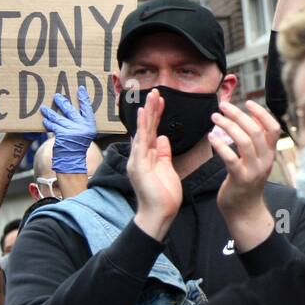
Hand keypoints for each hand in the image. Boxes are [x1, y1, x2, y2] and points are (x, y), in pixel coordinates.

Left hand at [40, 85, 97, 173]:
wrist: (73, 161)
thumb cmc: (77, 146)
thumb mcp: (84, 134)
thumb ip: (80, 123)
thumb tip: (68, 109)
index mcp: (90, 125)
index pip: (87, 109)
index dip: (84, 98)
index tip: (80, 89)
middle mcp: (83, 127)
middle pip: (71, 111)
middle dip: (62, 102)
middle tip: (56, 96)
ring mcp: (73, 131)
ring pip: (59, 118)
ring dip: (50, 113)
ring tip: (43, 108)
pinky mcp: (64, 135)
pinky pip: (54, 126)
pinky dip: (49, 123)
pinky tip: (45, 120)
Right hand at [126, 89, 182, 240]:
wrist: (160, 213)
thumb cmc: (164, 194)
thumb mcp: (167, 168)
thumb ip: (164, 153)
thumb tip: (163, 138)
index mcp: (147, 155)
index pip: (152, 130)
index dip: (156, 115)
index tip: (161, 100)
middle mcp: (140, 155)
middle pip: (146, 127)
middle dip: (151, 109)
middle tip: (155, 91)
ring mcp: (138, 159)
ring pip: (143, 131)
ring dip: (148, 113)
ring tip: (151, 96)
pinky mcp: (139, 165)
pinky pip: (141, 142)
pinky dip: (142, 127)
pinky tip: (143, 114)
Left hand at [213, 101, 280, 219]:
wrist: (245, 211)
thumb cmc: (247, 182)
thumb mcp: (257, 160)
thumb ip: (257, 140)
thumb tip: (253, 116)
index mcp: (270, 154)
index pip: (273, 128)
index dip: (262, 113)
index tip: (248, 102)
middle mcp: (265, 161)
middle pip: (256, 131)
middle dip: (238, 115)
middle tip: (223, 106)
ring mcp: (254, 170)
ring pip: (244, 141)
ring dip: (228, 126)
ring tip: (215, 118)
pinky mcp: (240, 179)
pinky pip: (231, 158)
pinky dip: (220, 145)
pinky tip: (211, 137)